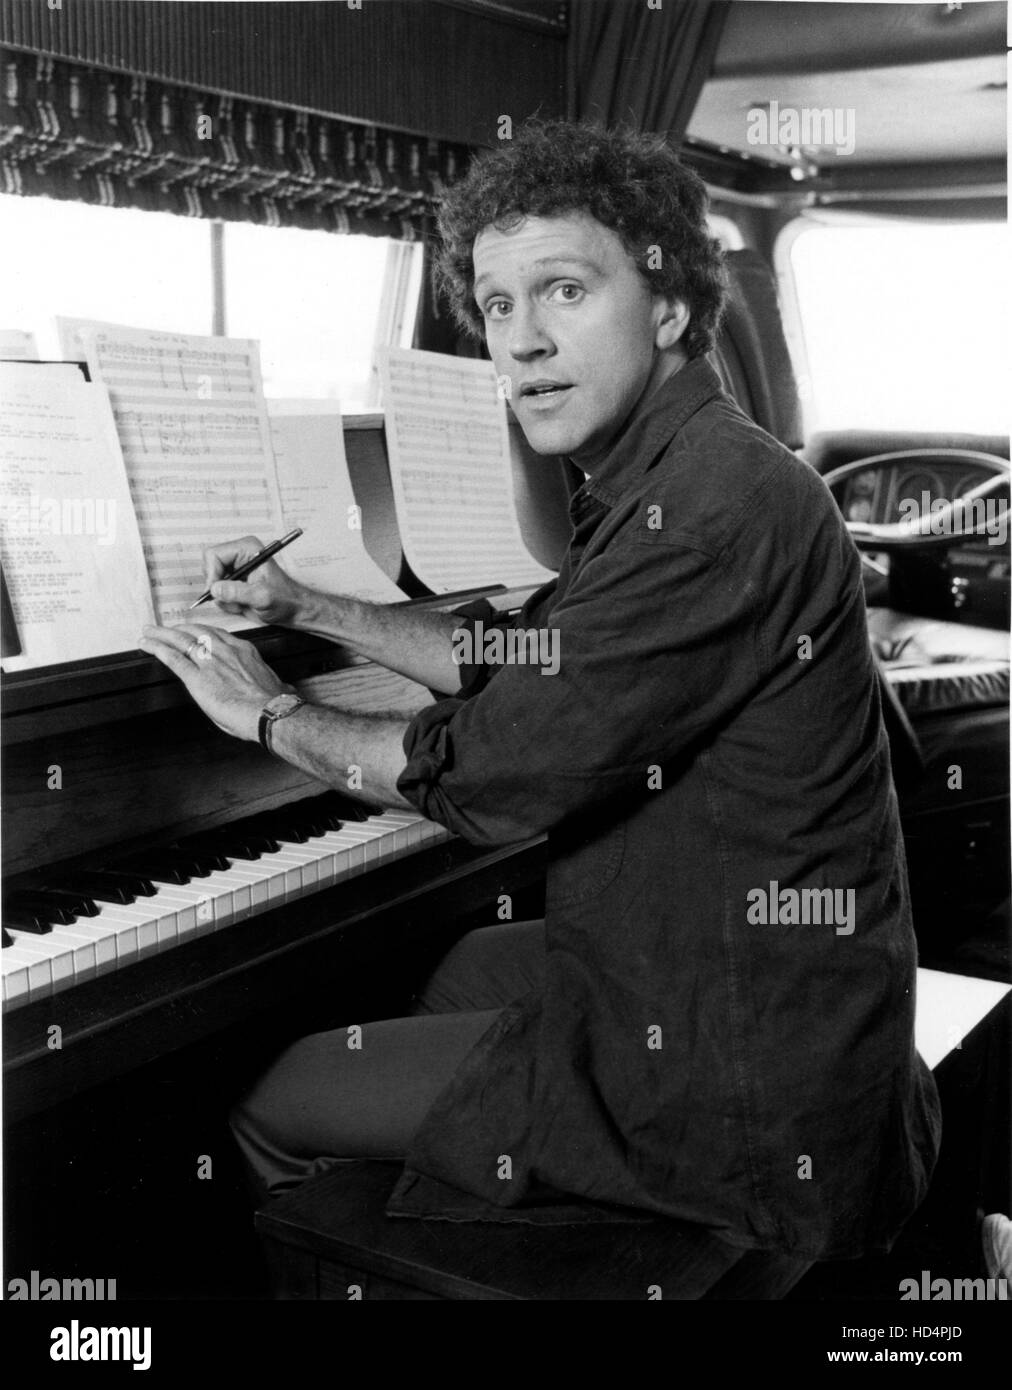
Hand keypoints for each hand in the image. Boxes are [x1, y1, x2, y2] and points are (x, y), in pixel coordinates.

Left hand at [138, 623, 295, 741]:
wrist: (270, 712)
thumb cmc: (275, 704)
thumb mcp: (279, 687)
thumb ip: (279, 685)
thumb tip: (288, 690)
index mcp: (243, 651)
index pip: (217, 634)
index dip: (201, 631)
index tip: (192, 630)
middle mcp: (225, 650)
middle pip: (195, 631)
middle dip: (178, 628)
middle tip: (165, 628)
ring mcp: (210, 662)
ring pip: (180, 640)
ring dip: (161, 635)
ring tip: (148, 632)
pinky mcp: (197, 677)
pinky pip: (173, 658)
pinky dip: (157, 649)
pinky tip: (147, 645)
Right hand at [203, 535, 311, 626]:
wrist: (294, 610)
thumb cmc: (286, 599)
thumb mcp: (262, 596)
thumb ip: (237, 592)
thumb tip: (215, 589)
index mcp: (247, 549)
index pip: (214, 554)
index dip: (212, 574)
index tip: (216, 590)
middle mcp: (239, 556)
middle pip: (209, 567)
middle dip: (218, 587)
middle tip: (231, 599)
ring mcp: (236, 569)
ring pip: (212, 582)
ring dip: (223, 597)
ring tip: (241, 602)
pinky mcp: (234, 581)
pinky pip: (217, 591)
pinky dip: (226, 602)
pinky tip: (241, 604)